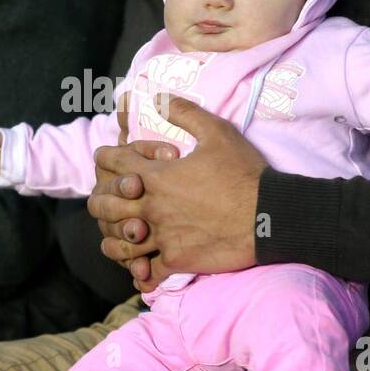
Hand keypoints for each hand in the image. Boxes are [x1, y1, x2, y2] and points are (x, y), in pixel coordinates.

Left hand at [89, 94, 267, 291]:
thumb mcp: (217, 132)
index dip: (105, 158)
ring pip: (119, 244)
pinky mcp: (177, 260)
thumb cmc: (244, 172)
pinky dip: (141, 272)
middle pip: (104, 206)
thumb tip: (158, 98)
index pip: (112, 162)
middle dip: (100, 201)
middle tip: (107, 202)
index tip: (108, 160)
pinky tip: (142, 270)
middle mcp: (152, 206)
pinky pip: (147, 272)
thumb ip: (184, 112)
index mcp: (156, 175)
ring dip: (115, 240)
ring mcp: (162, 236)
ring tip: (118, 239)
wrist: (269, 214)